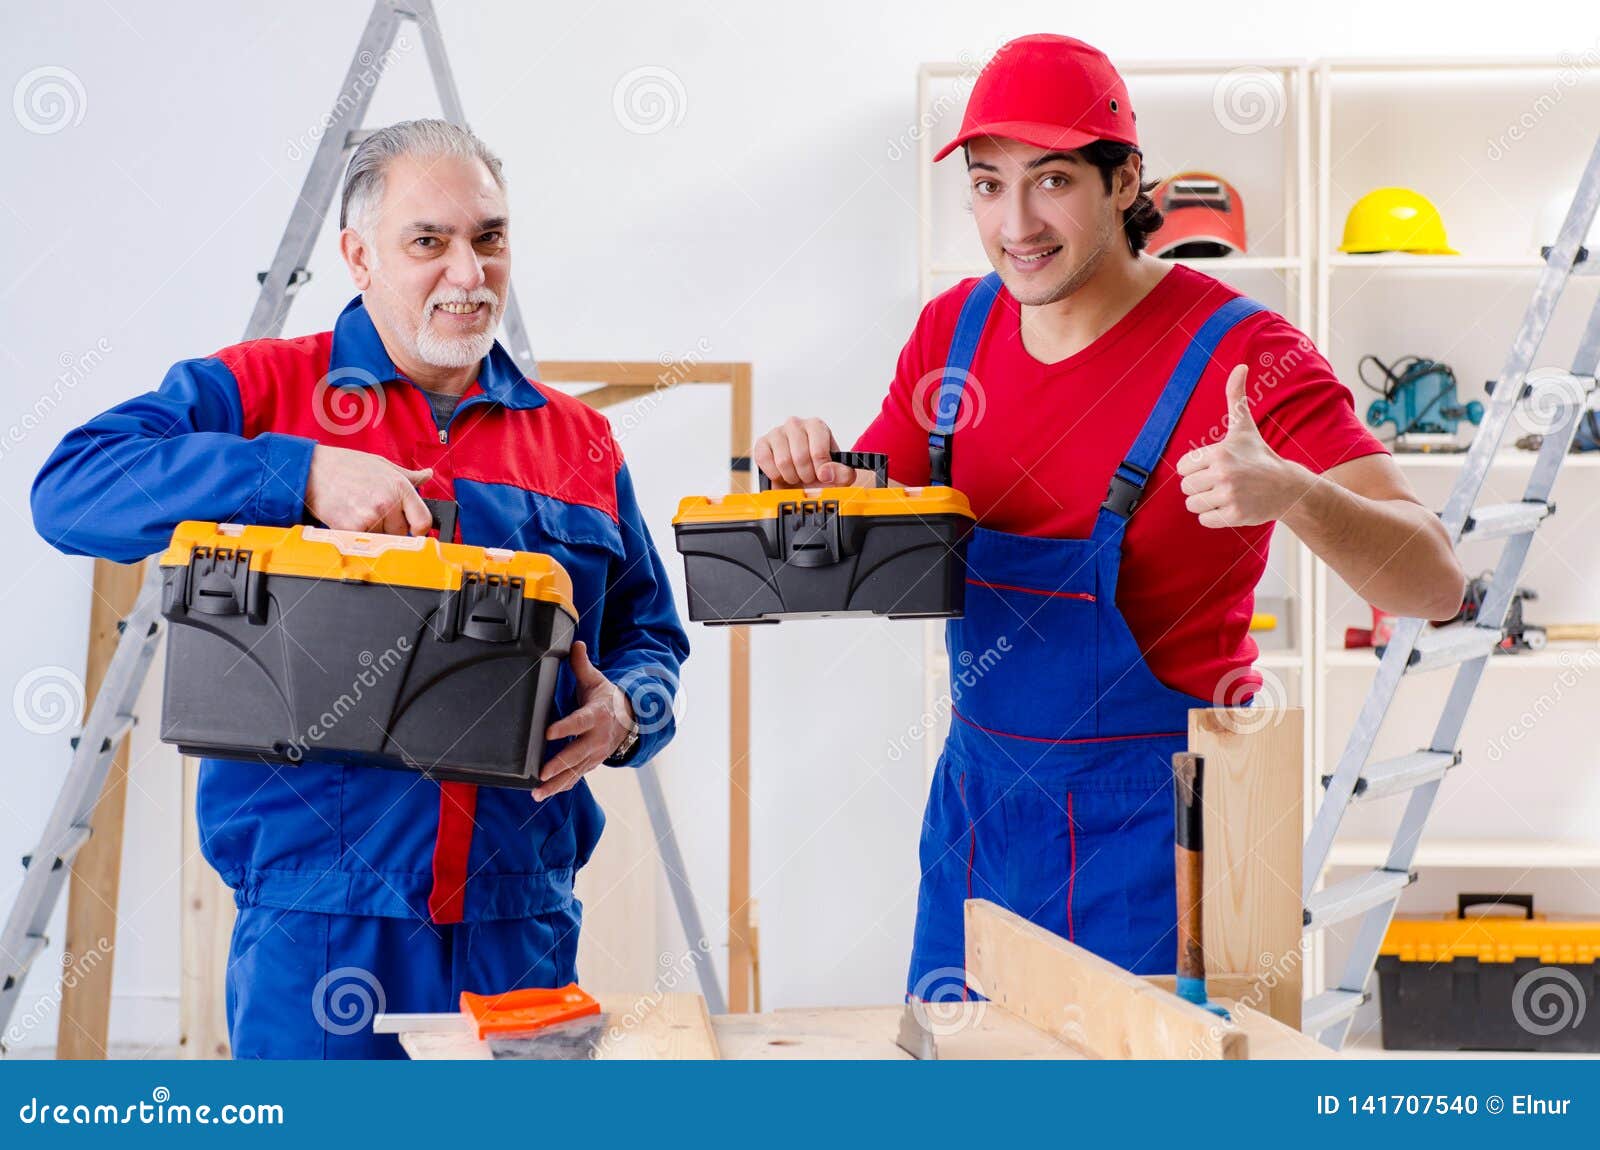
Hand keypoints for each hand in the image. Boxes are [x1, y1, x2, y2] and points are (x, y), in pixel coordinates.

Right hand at [306, 444, 433, 534]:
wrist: (312, 470)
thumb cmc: (346, 466)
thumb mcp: (382, 465)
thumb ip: (407, 476)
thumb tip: (427, 475)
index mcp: (399, 486)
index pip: (423, 521)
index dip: (418, 529)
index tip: (412, 529)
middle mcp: (388, 501)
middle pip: (401, 533)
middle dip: (390, 527)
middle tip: (372, 511)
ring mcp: (370, 516)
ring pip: (381, 539)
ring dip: (372, 531)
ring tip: (358, 510)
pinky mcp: (352, 528)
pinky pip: (363, 541)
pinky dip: (356, 534)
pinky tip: (348, 517)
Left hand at [536, 641, 633, 800]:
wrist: (630, 720)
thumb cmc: (607, 699)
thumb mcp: (597, 680)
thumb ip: (582, 664)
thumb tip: (576, 643)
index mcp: (597, 714)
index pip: (580, 721)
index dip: (565, 728)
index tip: (547, 733)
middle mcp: (597, 737)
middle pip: (577, 753)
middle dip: (559, 764)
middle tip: (541, 771)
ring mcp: (595, 754)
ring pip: (576, 771)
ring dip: (556, 783)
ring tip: (537, 792)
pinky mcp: (591, 764)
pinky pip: (576, 777)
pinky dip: (561, 787)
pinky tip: (544, 793)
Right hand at [752, 417, 870, 486]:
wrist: (800, 481)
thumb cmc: (820, 475)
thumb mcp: (839, 477)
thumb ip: (843, 474)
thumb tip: (825, 472)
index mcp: (817, 426)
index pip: (819, 451)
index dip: (820, 470)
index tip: (821, 476)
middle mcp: (795, 424)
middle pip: (800, 457)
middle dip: (805, 475)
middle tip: (807, 477)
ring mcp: (776, 432)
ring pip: (783, 461)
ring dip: (790, 476)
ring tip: (795, 476)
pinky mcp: (761, 443)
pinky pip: (765, 461)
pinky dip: (774, 475)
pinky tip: (781, 474)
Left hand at [1177, 364, 1309, 527]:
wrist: (1287, 487)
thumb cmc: (1259, 455)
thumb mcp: (1244, 427)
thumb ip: (1236, 397)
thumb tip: (1240, 366)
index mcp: (1219, 452)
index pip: (1182, 467)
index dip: (1195, 468)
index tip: (1214, 466)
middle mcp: (1224, 474)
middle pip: (1185, 487)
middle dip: (1200, 486)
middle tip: (1222, 482)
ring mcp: (1230, 496)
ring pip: (1192, 505)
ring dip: (1205, 502)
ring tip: (1226, 493)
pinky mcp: (1234, 515)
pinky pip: (1204, 520)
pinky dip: (1214, 516)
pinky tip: (1231, 506)